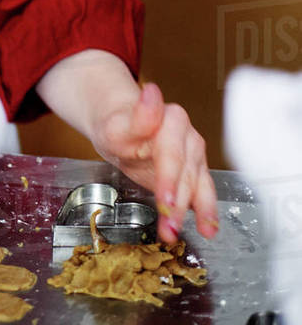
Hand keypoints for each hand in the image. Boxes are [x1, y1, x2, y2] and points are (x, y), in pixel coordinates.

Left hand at [94, 81, 218, 242]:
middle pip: (184, 173)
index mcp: (171, 119)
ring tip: (179, 232)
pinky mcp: (196, 171)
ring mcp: (194, 155)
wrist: (121, 128)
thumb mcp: (118, 124)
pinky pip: (204, 191)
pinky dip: (207, 211)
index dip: (169, 179)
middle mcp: (188, 136)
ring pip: (197, 185)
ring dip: (193, 212)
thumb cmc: (118, 126)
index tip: (166, 200)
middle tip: (168, 226)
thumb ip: (137, 116)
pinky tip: (208, 228)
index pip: (172, 154)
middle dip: (177, 203)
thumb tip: (151, 92)